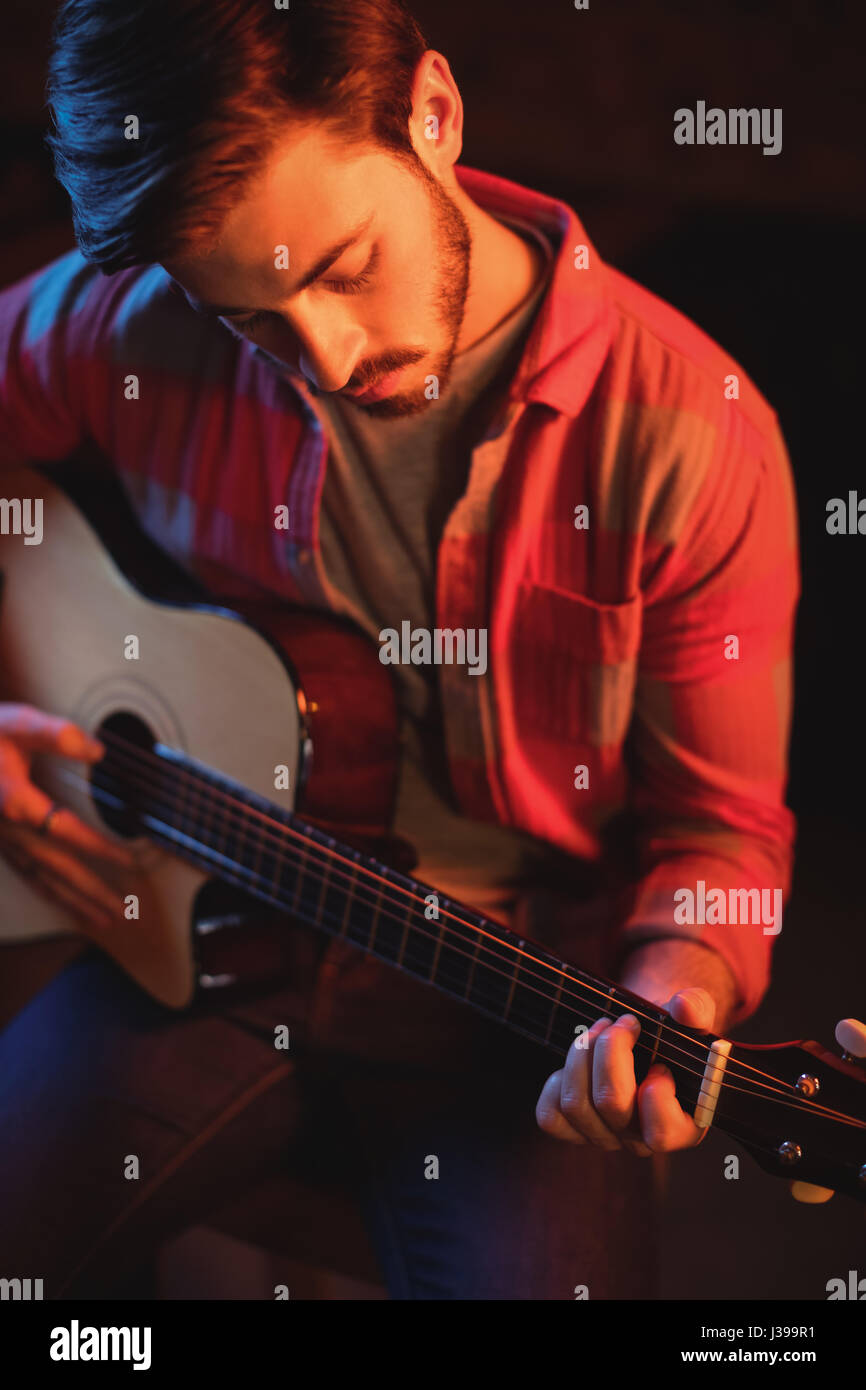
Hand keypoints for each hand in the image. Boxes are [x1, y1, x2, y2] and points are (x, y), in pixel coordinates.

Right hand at [0, 703, 135, 930]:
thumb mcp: (18, 723)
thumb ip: (56, 735)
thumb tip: (97, 751)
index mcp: (17, 801)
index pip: (66, 831)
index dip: (98, 848)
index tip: (129, 862)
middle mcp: (9, 828)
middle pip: (56, 867)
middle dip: (91, 891)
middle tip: (124, 911)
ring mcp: (3, 839)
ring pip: (41, 878)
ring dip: (73, 901)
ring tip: (104, 919)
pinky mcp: (1, 841)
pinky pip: (27, 874)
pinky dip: (49, 891)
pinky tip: (65, 900)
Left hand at [535, 940, 737, 1154]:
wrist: (643, 1034)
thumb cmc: (671, 1031)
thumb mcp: (691, 1015)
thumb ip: (696, 1009)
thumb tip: (683, 1007)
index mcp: (682, 1127)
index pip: (660, 1134)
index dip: (656, 1095)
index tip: (660, 1064)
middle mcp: (640, 1140)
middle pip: (611, 1105)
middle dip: (610, 1051)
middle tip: (621, 1022)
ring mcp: (604, 1136)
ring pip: (576, 1105)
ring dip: (582, 1055)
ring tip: (598, 1028)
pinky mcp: (573, 1128)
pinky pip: (551, 1116)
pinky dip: (557, 1082)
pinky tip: (578, 1060)